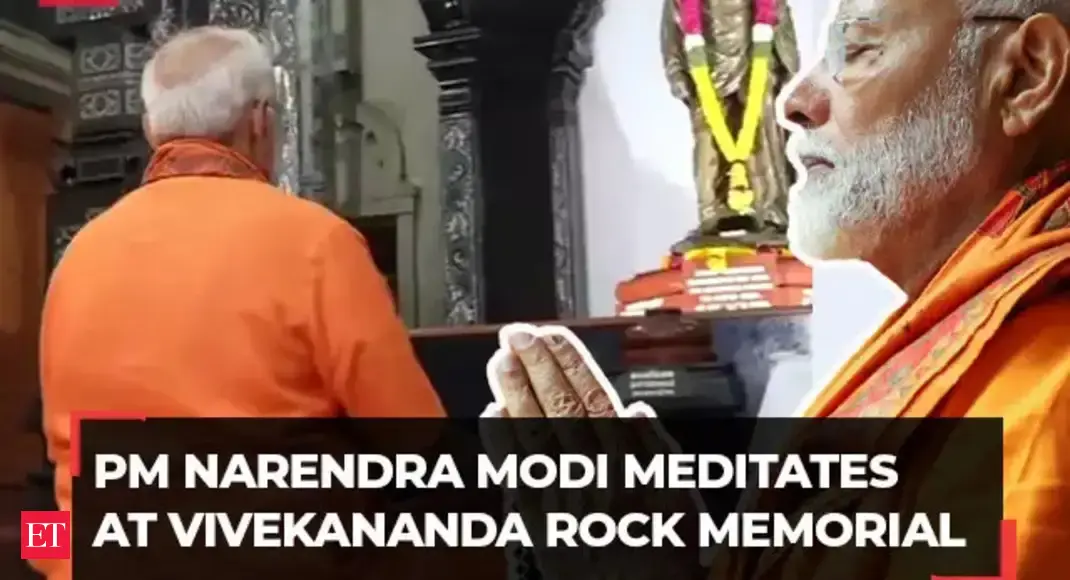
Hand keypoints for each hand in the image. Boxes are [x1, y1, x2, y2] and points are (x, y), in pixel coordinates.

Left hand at [479, 324, 704, 579]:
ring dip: (516, 393)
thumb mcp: (681, 496)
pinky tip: (492, 414)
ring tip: (501, 359)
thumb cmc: (669, 551)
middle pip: (562, 409)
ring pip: (536, 435)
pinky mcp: (540, 524)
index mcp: (632, 464)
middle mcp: (595, 477)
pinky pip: (517, 476)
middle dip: (538, 366)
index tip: (553, 333)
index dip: (570, 363)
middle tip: (517, 333)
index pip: (596, 398)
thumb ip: (657, 450)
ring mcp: (564, 500)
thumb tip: (634, 408)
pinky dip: (502, 444)